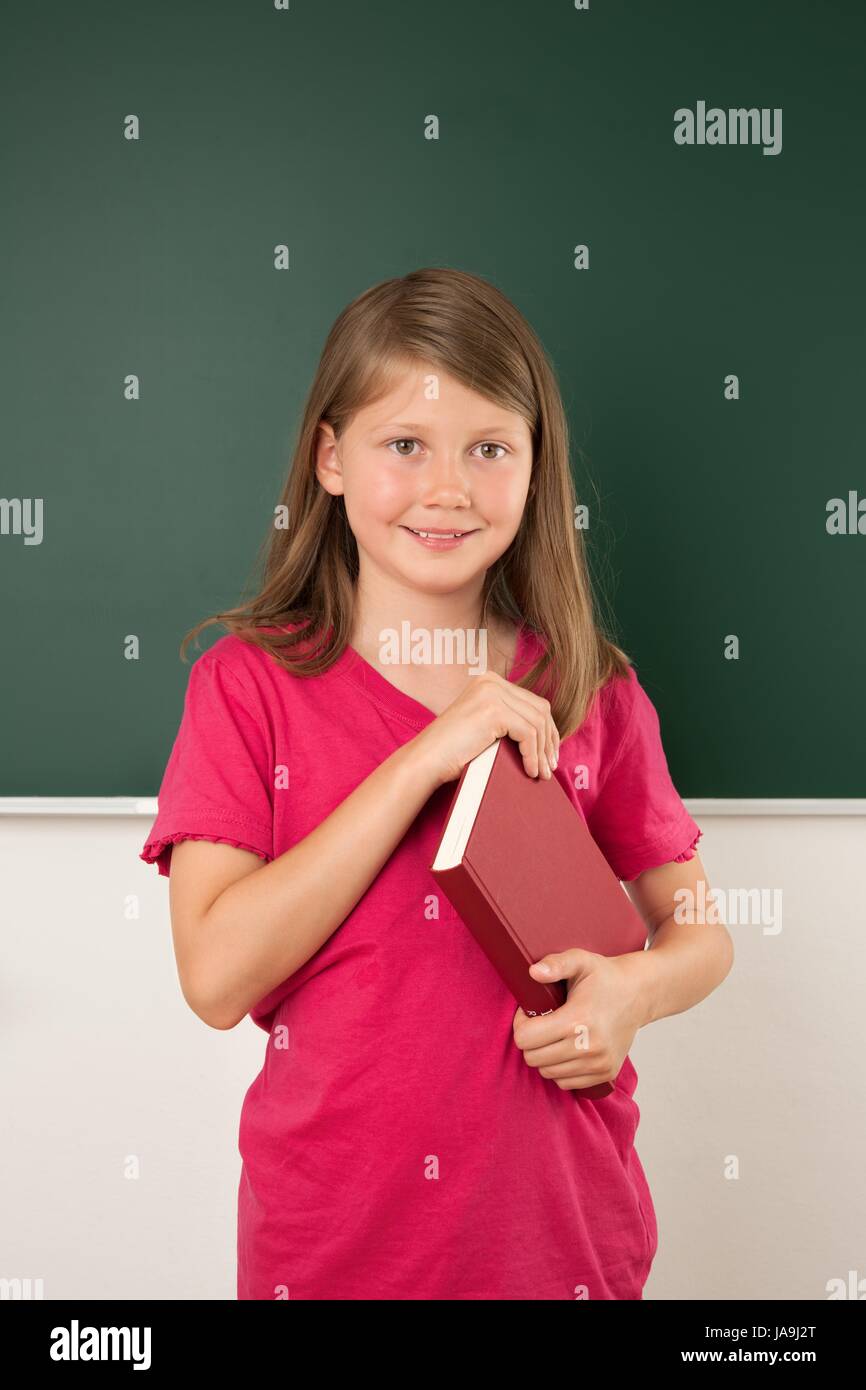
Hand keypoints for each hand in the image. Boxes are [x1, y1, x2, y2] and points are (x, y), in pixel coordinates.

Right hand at [413, 670, 559, 786]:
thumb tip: (547, 736)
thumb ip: (509, 721)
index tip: (549, 754)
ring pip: (537, 723)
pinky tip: (529, 771)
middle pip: (540, 710)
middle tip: (550, 766)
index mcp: (489, 681)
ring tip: (541, 773)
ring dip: (542, 752)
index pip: (533, 702)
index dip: (547, 730)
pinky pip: (528, 733)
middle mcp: (491, 681)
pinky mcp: (493, 710)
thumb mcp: (485, 727)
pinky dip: (532, 755)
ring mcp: (492, 693)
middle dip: (550, 740)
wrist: (426, 760)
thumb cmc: (453, 751)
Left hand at [512, 947, 649, 1090]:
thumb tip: (533, 972)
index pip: (526, 1039)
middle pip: (533, 1058)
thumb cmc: (605, 976)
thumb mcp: (580, 960)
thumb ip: (556, 963)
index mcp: (578, 1020)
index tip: (530, 1011)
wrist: (639, 993)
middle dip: (530, 1040)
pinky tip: (567, 1048)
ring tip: (554, 1035)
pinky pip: (566, 1083)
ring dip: (544, 1056)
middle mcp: (589, 1047)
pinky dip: (560, 1069)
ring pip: (548, 1073)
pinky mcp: (605, 1073)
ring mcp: (599, 1064)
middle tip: (541, 1022)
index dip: (521, 1023)